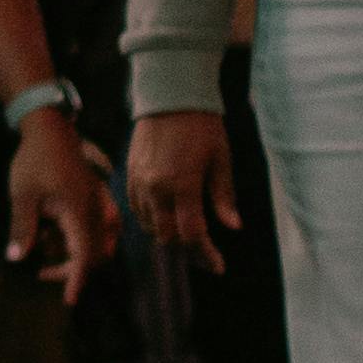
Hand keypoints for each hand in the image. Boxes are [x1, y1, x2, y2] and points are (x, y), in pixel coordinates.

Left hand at [7, 110, 111, 301]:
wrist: (51, 131)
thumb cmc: (34, 161)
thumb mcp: (22, 195)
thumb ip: (22, 228)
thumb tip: (17, 259)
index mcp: (80, 212)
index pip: (85, 256)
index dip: (77, 279)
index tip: (69, 300)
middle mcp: (98, 212)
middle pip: (96, 255)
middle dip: (72, 269)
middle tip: (42, 272)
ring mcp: (102, 206)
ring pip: (101, 244)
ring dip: (76, 253)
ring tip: (45, 244)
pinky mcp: (100, 201)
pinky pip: (102, 230)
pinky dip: (83, 239)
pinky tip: (58, 232)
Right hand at [128, 106, 241, 272]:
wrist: (169, 95)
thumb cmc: (202, 125)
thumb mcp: (221, 159)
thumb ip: (223, 196)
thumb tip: (233, 226)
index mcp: (182, 184)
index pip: (192, 233)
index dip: (205, 254)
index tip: (218, 266)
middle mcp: (155, 187)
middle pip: (167, 235)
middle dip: (187, 249)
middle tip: (204, 252)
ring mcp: (139, 181)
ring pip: (149, 225)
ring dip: (167, 234)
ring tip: (185, 233)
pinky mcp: (129, 173)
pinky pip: (136, 208)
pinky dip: (150, 218)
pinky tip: (165, 216)